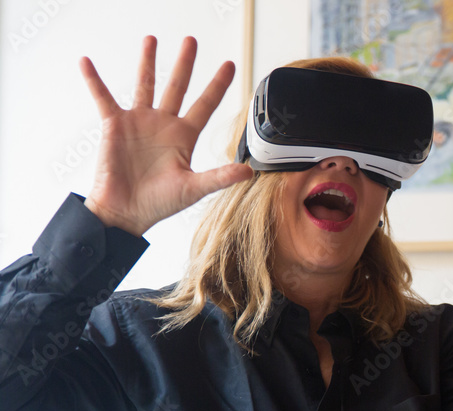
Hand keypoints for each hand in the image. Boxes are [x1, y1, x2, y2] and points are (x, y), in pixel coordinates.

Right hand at [81, 35, 252, 235]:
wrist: (126, 212)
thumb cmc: (159, 204)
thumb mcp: (193, 189)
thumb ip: (219, 177)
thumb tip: (248, 171)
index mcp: (184, 137)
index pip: (206, 105)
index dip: (217, 85)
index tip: (229, 65)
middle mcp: (164, 125)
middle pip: (177, 86)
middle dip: (185, 64)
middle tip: (191, 40)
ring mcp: (139, 122)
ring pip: (145, 84)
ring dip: (148, 62)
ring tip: (152, 39)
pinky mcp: (115, 125)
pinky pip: (103, 97)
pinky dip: (94, 80)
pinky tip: (87, 62)